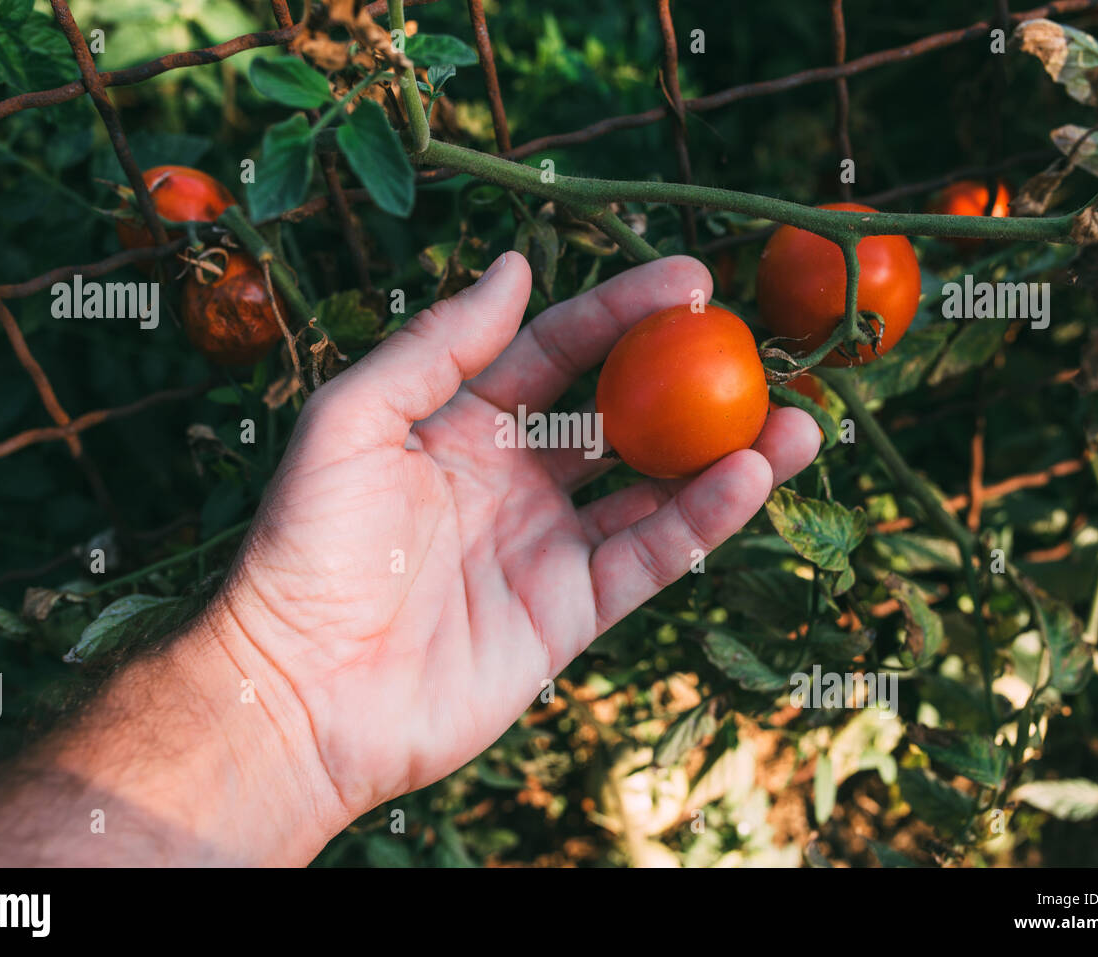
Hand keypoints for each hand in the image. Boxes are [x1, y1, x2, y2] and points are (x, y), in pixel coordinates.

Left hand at [218, 252, 821, 830]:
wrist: (299, 689)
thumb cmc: (307, 546)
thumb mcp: (355, 420)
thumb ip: (438, 346)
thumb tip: (513, 264)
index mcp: (463, 425)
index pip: (560, 350)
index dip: (623, 312)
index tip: (692, 280)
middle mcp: (516, 480)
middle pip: (623, 416)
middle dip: (692, 382)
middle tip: (759, 350)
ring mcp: (548, 546)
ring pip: (655, 489)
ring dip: (726, 455)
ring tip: (798, 419)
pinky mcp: (571, 612)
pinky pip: (651, 557)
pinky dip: (704, 521)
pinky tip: (751, 478)